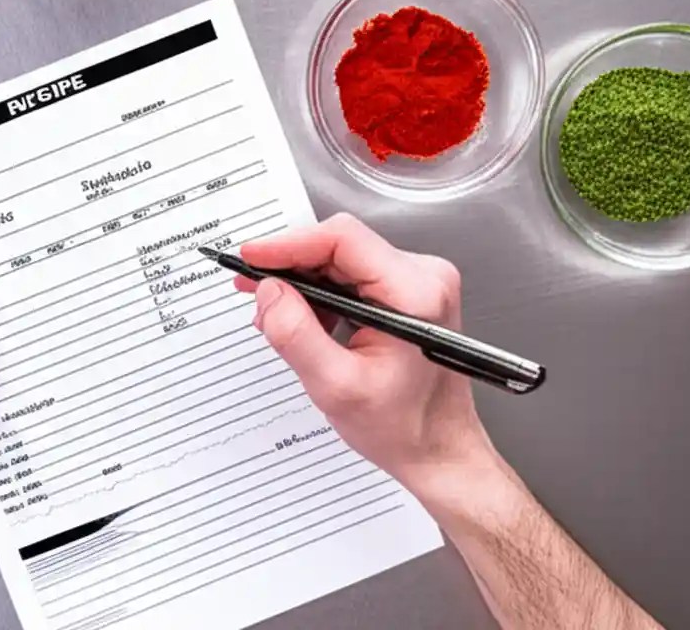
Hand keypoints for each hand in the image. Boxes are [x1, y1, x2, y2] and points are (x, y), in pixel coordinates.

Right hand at [236, 213, 493, 491]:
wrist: (439, 449)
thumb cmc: (404, 427)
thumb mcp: (336, 386)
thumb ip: (296, 335)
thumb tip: (268, 290)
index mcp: (415, 293)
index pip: (342, 241)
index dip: (289, 244)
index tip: (251, 257)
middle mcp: (423, 276)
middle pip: (339, 247)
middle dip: (289, 266)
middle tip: (251, 288)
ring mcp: (417, 282)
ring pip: (341, 260)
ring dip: (302, 282)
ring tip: (274, 315)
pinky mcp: (405, 292)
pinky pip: (351, 276)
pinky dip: (320, 293)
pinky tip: (303, 320)